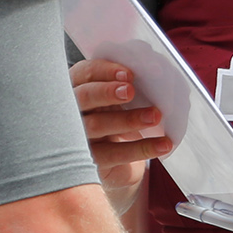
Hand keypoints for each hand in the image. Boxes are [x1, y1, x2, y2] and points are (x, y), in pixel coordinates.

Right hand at [69, 58, 170, 212]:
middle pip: (82, 97)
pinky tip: (162, 144)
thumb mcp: (119, 100)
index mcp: (77, 86)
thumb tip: (154, 78)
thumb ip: (126, 87)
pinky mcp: (88, 162)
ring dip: (128, 119)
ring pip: (96, 125)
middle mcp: (70, 110)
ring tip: (154, 116)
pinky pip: (114, 154)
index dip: (105, 71)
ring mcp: (75, 137)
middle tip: (130, 91)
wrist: (116, 157)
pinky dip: (140, 148)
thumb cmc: (117, 117)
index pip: (84, 72)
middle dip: (106, 93)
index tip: (128, 74)